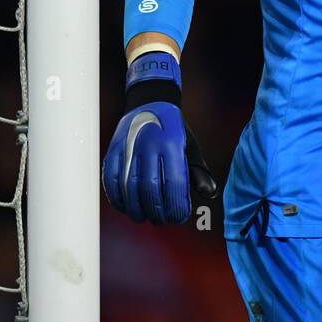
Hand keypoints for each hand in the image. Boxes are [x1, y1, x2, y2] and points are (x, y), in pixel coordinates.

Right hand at [102, 51, 218, 223]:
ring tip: (145, 218)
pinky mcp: (114, 149)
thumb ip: (199, 171)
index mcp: (172, 144)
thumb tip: (209, 193)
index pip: (174, 183)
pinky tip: (126, 206)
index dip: (176, 205)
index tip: (179, 217)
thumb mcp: (190, 146)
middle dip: (157, 211)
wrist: (150, 101)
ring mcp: (129, 147)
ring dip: (136, 208)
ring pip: (129, 186)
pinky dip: (117, 197)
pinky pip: (111, 178)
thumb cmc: (173, 130)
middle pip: (150, 188)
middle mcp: (149, 145)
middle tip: (162, 220)